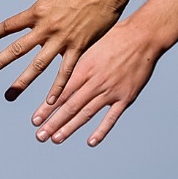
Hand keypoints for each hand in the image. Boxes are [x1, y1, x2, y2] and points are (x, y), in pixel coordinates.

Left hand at [0, 0, 131, 108]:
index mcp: (38, 10)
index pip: (10, 25)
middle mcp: (46, 27)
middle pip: (17, 48)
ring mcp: (62, 39)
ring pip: (37, 65)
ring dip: (22, 81)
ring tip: (9, 95)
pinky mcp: (79, 47)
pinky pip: (66, 71)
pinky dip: (58, 87)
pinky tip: (50, 101)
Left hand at [32, 12, 164, 145]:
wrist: (142, 37)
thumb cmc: (114, 37)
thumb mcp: (88, 44)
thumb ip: (73, 60)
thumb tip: (53, 61)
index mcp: (83, 68)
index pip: (61, 93)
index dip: (47, 108)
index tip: (35, 120)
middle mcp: (94, 82)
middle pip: (70, 106)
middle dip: (53, 123)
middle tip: (40, 136)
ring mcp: (110, 91)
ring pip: (86, 113)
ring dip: (70, 128)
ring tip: (56, 139)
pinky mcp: (126, 97)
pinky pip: (112, 117)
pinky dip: (101, 130)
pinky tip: (91, 142)